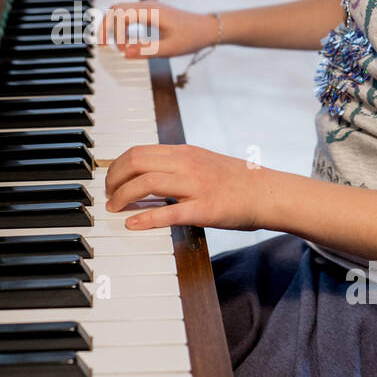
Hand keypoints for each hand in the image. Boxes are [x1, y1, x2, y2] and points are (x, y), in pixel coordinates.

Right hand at [97, 1, 218, 58]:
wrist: (206, 28)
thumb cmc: (192, 37)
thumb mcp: (170, 49)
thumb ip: (147, 51)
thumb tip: (124, 53)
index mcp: (151, 11)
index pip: (122, 15)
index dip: (115, 32)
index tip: (119, 50)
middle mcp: (147, 5)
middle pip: (116, 9)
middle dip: (106, 26)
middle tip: (102, 46)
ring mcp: (147, 7)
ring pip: (120, 10)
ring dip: (112, 26)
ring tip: (112, 45)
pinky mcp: (148, 12)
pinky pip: (128, 15)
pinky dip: (121, 27)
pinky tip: (124, 42)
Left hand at [104, 142, 271, 230]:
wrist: (268, 193)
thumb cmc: (236, 181)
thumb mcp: (203, 163)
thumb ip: (176, 166)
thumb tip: (148, 176)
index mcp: (184, 152)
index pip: (139, 151)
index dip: (117, 166)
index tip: (110, 180)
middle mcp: (187, 164)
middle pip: (137, 163)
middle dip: (114, 179)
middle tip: (107, 195)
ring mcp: (196, 186)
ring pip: (147, 183)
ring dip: (123, 197)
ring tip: (114, 209)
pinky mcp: (205, 209)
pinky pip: (169, 212)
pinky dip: (145, 218)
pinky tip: (132, 224)